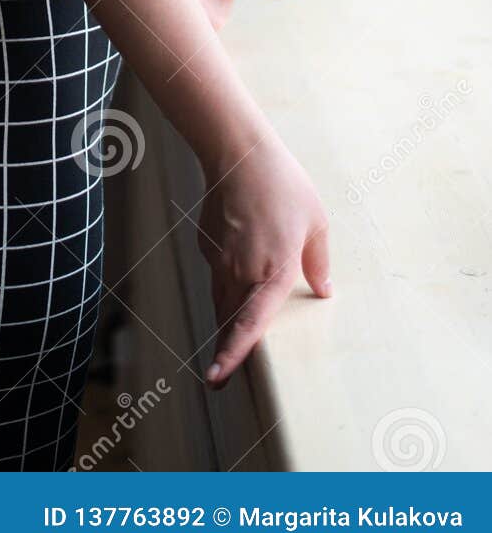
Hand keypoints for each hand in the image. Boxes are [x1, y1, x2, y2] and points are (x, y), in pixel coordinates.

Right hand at [197, 135, 331, 388]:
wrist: (239, 154)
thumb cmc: (282, 185)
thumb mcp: (315, 222)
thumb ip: (318, 262)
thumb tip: (324, 290)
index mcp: (271, 271)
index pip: (250, 324)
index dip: (233, 354)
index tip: (218, 377)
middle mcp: (240, 271)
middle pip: (229, 321)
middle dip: (225, 351)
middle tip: (219, 378)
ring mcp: (219, 259)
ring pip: (221, 302)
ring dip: (225, 323)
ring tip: (227, 342)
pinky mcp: (207, 246)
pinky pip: (217, 276)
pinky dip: (226, 285)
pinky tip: (238, 269)